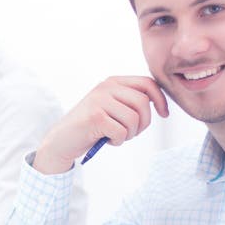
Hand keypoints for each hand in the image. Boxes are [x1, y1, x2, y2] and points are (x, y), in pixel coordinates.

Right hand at [33, 77, 168, 173]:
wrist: (60, 141)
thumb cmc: (89, 128)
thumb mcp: (111, 108)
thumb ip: (129, 102)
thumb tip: (159, 103)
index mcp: (112, 83)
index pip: (147, 83)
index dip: (160, 99)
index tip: (163, 113)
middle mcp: (105, 88)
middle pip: (143, 102)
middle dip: (143, 123)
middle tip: (131, 133)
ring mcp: (99, 101)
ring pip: (134, 118)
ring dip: (129, 134)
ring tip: (117, 137)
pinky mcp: (94, 117)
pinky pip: (121, 131)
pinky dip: (118, 141)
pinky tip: (107, 141)